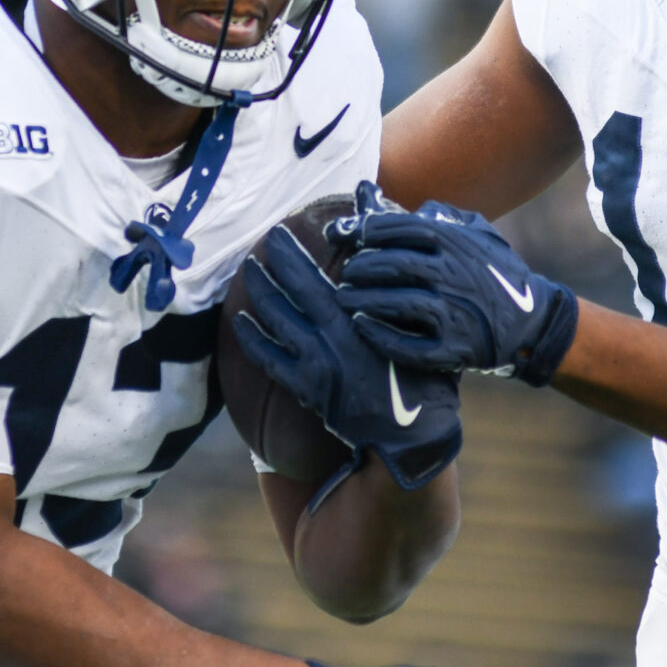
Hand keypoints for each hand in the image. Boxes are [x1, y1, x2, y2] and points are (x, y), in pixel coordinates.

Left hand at [235, 226, 460, 490]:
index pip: (312, 276)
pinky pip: (269, 359)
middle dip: (274, 263)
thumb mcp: (417, 326)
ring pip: (276, 320)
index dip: (290, 253)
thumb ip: (397, 289)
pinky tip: (241, 321)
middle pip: (291, 290)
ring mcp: (315, 364)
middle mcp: (331, 337)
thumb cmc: (424, 375)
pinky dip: (252, 338)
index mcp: (357, 318)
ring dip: (260, 292)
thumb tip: (389, 261)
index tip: (279, 233)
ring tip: (250, 271)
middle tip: (264, 241)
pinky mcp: (308, 388)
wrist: (413, 432)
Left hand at [331, 182, 579, 384]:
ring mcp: (457, 313)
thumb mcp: (470, 231)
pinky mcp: (455, 348)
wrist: (532, 320)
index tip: (344, 235)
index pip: (401, 227)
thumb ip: (423, 213)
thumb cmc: (490, 269)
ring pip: (399, 304)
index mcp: (456, 241)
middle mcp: (456, 274)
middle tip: (346, 272)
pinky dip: (381, 336)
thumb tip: (365, 192)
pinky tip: (361, 325)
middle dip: (361, 267)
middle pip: (395, 265)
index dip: (366, 230)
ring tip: (344, 297)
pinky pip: (410, 345)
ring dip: (364, 300)